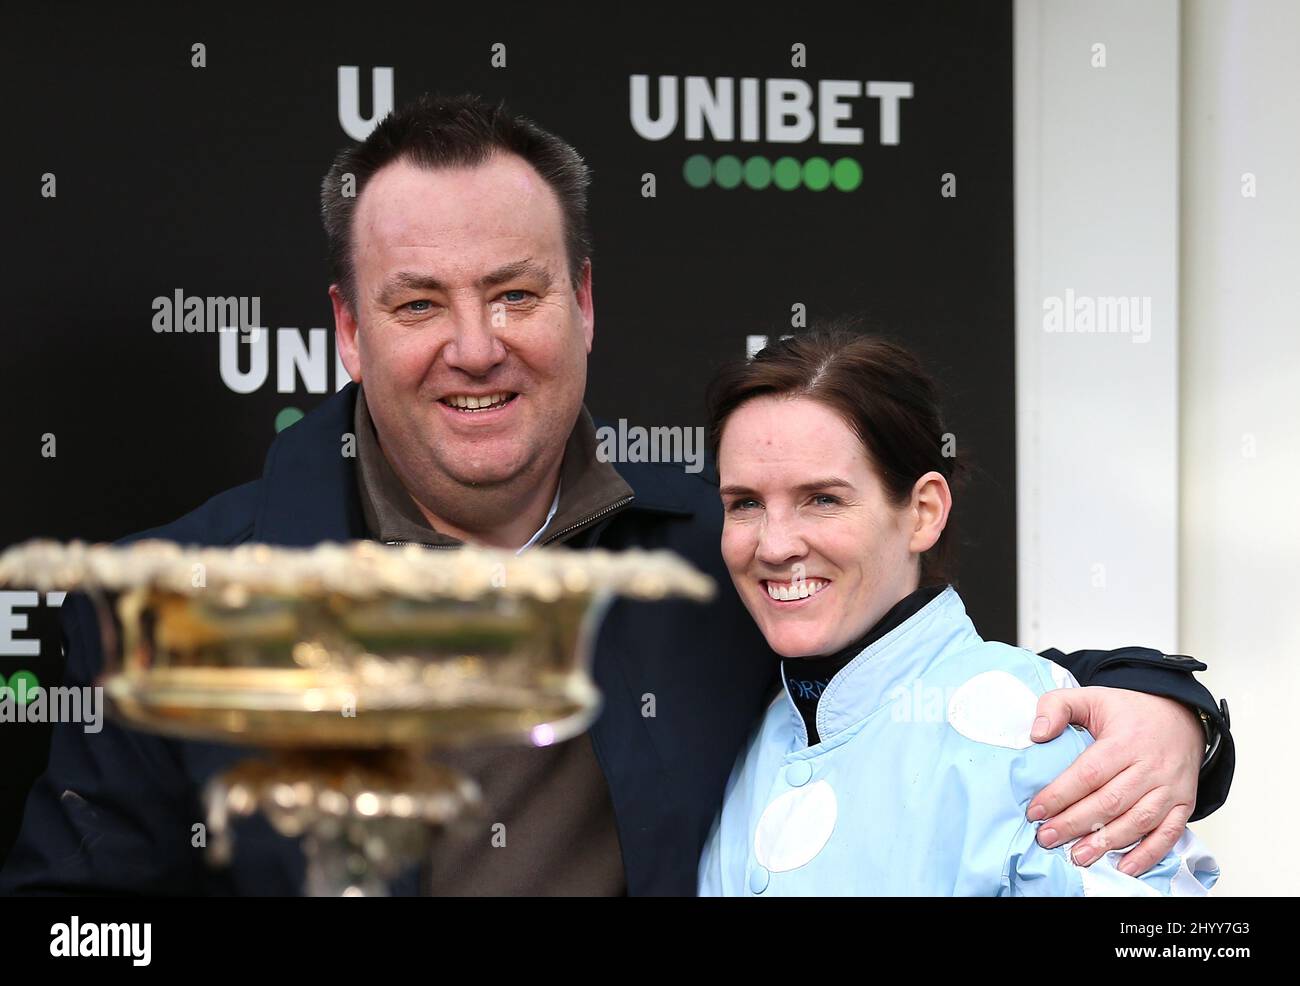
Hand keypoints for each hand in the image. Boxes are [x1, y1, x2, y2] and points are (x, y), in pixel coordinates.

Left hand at [1026, 686, 1202, 875]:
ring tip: (1077, 856)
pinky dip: (1148, 854)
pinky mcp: (1184, 803)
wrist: (1180, 715)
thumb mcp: (1090, 697)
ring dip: (1106, 843)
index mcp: (1125, 740)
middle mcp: (1150, 766)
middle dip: (1075, 824)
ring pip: (1138, 821)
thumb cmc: (1129, 711)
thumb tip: (1036, 734)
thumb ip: (1056, 706)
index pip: (1089, 773)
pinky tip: (1124, 867)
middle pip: (1110, 801)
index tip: (1036, 811)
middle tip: (1047, 838)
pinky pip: (1169, 833)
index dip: (1061, 795)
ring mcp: (1170, 787)